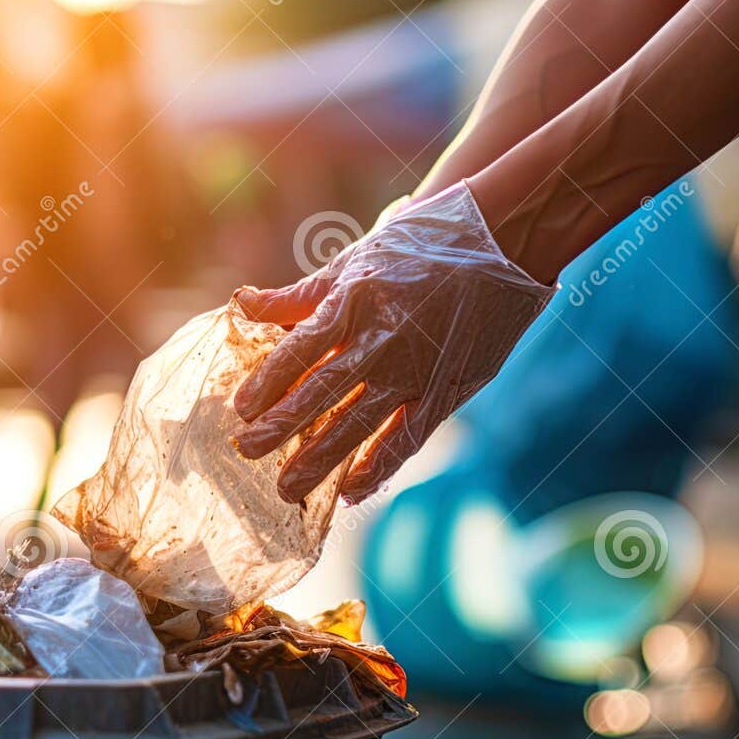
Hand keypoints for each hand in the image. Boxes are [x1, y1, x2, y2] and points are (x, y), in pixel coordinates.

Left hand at [232, 182, 554, 503]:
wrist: (498, 247)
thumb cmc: (414, 250)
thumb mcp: (353, 262)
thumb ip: (298, 296)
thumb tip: (241, 305)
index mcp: (355, 301)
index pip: (301, 349)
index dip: (268, 381)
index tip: (240, 409)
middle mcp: (384, 340)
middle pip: (323, 392)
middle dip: (281, 426)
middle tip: (247, 452)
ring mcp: (416, 370)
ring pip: (360, 424)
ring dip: (321, 459)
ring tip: (288, 488)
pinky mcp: (445, 392)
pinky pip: (406, 439)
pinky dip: (378, 468)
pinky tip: (350, 492)